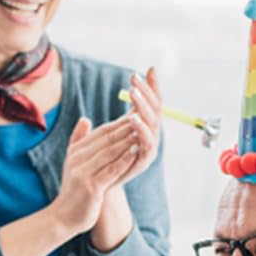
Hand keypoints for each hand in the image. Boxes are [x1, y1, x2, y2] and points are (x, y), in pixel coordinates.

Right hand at [51, 114, 142, 234]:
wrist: (63, 217)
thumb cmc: (73, 191)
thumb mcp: (73, 163)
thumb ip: (78, 140)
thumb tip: (85, 119)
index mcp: (76, 152)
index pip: (101, 133)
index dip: (119, 123)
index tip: (135, 116)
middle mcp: (78, 159)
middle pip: (106, 140)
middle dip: (126, 129)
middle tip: (143, 119)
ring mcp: (83, 173)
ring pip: (109, 153)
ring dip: (127, 142)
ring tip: (142, 132)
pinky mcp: (91, 187)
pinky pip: (111, 171)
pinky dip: (124, 160)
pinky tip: (135, 153)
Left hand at [110, 68, 161, 188]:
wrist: (100, 184)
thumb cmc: (104, 157)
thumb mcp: (110, 130)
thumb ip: (120, 112)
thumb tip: (126, 92)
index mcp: (145, 127)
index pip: (153, 103)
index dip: (152, 87)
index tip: (147, 70)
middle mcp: (151, 136)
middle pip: (155, 110)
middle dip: (146, 92)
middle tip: (134, 78)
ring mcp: (149, 149)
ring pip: (152, 124)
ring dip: (143, 107)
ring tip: (133, 93)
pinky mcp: (144, 161)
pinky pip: (147, 143)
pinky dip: (142, 130)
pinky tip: (133, 118)